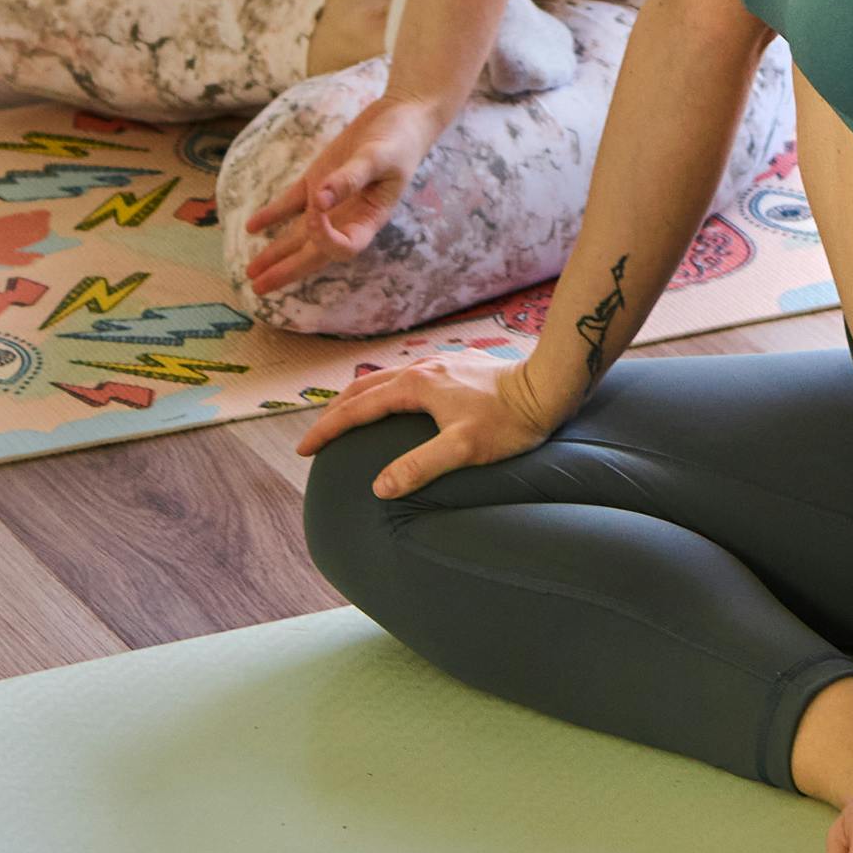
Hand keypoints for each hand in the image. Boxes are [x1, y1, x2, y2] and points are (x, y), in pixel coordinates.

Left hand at [241, 93, 446, 295]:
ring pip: (298, 235)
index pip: (344, 246)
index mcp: (370, 219)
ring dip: (275, 253)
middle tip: (258, 287)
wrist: (400, 116)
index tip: (314, 213)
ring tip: (251, 273)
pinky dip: (272, 215)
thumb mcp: (380, 157)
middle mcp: (347, 218)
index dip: (325, 238)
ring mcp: (329, 202)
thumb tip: (319, 198)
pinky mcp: (316, 181)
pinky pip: (290, 205)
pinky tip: (252, 227)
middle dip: (287, 270)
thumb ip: (351, 177)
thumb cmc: (399, 140)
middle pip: (315, 253)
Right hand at [294, 354, 555, 472]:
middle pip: (365, 388)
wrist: (549, 386)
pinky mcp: (458, 368)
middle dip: (336, 411)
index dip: (328, 429)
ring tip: (347, 419)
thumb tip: (379, 487)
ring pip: (387, 379)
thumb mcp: (463, 449)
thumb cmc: (509, 421)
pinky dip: (387, 393)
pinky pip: (409, 379)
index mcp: (416, 386)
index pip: (358, 408)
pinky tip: (399, 406)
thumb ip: (419, 466)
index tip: (303, 449)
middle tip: (316, 436)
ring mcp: (440, 366)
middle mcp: (422, 369)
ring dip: (360, 399)